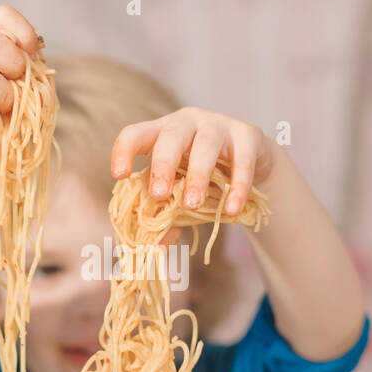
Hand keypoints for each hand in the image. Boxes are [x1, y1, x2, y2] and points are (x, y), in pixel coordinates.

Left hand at [110, 107, 273, 215]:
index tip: (120, 175)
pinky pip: (242, 161)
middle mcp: (188, 122)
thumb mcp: (182, 191)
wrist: (252, 162)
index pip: (136, 133)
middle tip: (159, 194)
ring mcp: (219, 125)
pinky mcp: (248, 136)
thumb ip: (168, 215)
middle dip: (163, 164)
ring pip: (205, 145)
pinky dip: (237, 187)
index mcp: (162, 133)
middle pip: (171, 135)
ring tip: (192, 205)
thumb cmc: (205, 176)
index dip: (124, 150)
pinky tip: (232, 210)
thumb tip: (157, 249)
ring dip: (197, 175)